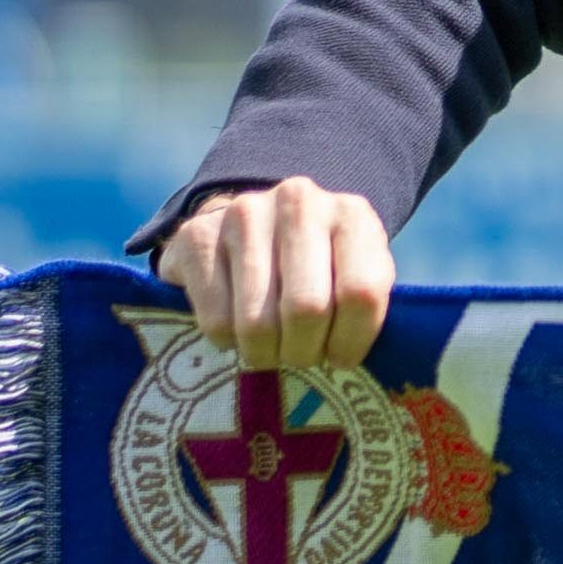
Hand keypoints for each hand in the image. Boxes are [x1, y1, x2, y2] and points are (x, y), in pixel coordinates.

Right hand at [154, 176, 396, 370]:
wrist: (250, 225)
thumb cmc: (317, 267)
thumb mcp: (354, 274)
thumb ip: (366, 305)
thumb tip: (353, 360)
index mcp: (352, 215)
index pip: (360, 293)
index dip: (351, 341)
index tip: (340, 358)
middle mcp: (299, 203)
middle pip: (307, 310)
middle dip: (304, 352)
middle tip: (300, 357)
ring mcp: (244, 214)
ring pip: (258, 322)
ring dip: (265, 353)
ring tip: (271, 348)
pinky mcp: (196, 236)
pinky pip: (215, 320)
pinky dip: (227, 341)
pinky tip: (236, 329)